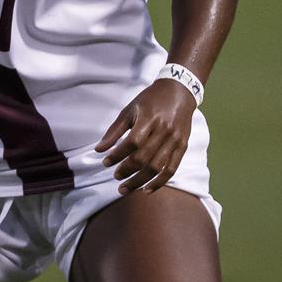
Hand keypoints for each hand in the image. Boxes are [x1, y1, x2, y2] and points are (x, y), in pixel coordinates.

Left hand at [96, 78, 196, 194]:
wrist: (179, 91)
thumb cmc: (150, 100)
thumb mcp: (130, 109)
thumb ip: (114, 130)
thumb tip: (99, 150)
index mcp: (149, 118)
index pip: (132, 143)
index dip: (117, 155)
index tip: (105, 162)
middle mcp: (164, 130)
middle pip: (144, 157)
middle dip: (127, 171)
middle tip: (115, 177)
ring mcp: (175, 140)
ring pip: (157, 167)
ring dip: (140, 181)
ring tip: (126, 188)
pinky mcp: (182, 146)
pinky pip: (171, 169)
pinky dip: (159, 182)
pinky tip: (147, 189)